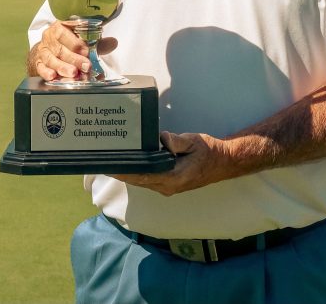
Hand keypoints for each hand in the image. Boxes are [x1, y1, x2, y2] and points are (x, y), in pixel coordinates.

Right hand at [29, 20, 117, 80]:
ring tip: (73, 73)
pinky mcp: (38, 62)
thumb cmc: (68, 42)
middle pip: (60, 48)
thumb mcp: (82, 39)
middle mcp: (49, 37)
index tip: (86, 51)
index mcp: (59, 26)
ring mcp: (43, 50)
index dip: (75, 43)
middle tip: (85, 66)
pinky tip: (53, 76)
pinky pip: (40, 68)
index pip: (64, 32)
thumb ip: (97, 43)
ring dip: (62, 67)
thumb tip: (114, 42)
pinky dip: (46, 73)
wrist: (49, 48)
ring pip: (50, 59)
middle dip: (73, 58)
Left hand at [114, 132, 230, 195]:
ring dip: (127, 174)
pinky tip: (127, 165)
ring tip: (111, 163)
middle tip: (103, 161)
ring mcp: (168, 188)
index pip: (143, 175)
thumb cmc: (208, 151)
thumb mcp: (194, 141)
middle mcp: (168, 186)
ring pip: (141, 182)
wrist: (222, 163)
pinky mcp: (168, 185)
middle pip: (138, 180)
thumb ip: (177, 141)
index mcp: (174, 176)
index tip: (110, 166)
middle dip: (121, 172)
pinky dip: (136, 174)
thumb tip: (162, 138)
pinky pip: (147, 181)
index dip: (125, 172)